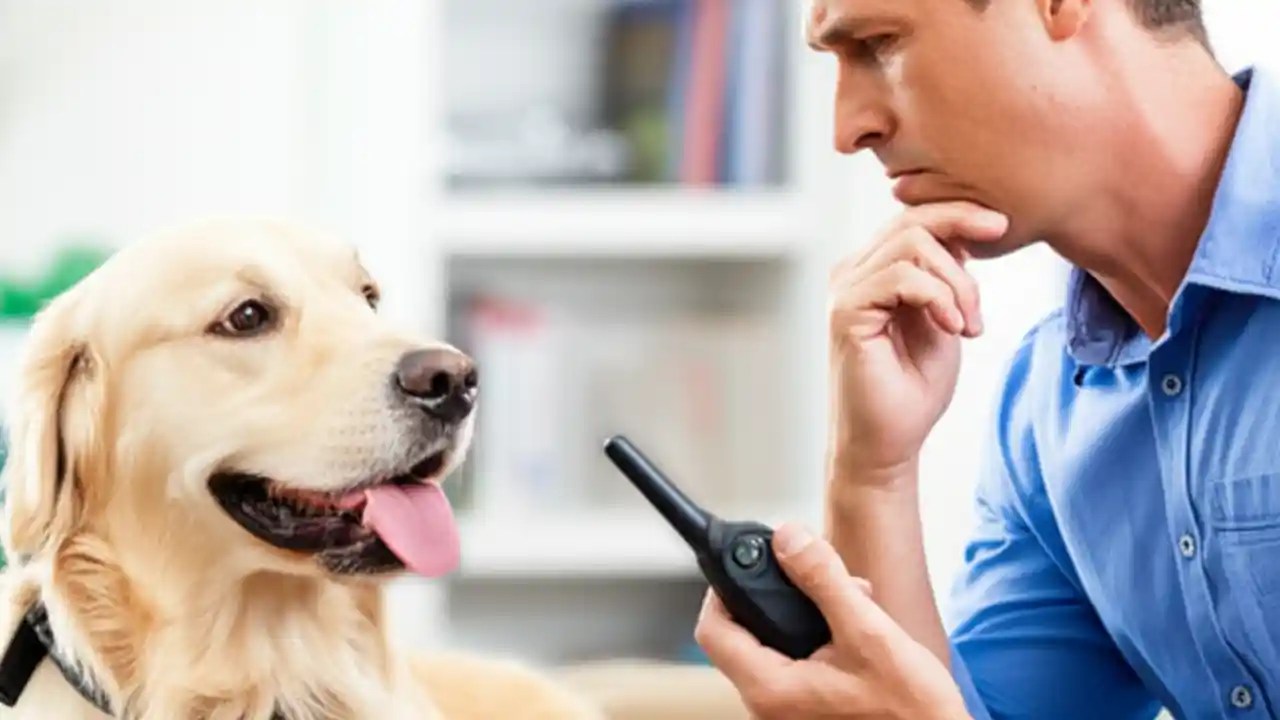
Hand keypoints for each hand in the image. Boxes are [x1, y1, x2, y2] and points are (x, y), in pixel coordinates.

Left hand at [694, 524, 970, 719]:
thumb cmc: (910, 710)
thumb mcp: (868, 631)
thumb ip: (823, 580)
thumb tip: (788, 538)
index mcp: (770, 688)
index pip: (712, 630)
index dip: (722, 588)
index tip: (752, 563)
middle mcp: (769, 705)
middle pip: (743, 633)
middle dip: (783, 594)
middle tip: (820, 576)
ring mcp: (788, 709)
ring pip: (776, 643)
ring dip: (811, 612)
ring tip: (855, 600)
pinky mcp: (810, 708)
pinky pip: (798, 662)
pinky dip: (822, 635)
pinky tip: (859, 625)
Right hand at [827, 202, 1007, 480]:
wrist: (889, 442)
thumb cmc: (913, 387)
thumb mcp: (943, 317)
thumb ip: (945, 276)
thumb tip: (962, 235)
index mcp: (872, 269)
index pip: (914, 217)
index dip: (960, 213)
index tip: (1002, 226)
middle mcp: (852, 272)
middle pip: (913, 220)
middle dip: (963, 241)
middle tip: (983, 297)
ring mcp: (845, 289)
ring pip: (911, 242)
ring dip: (955, 281)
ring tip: (967, 323)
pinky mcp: (846, 311)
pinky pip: (901, 276)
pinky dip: (938, 296)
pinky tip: (953, 329)